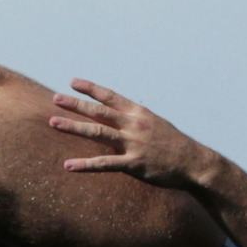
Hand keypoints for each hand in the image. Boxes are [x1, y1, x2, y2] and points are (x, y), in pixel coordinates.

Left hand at [48, 78, 212, 187]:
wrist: (193, 162)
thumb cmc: (173, 144)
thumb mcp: (155, 124)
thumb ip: (135, 119)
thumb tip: (119, 115)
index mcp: (138, 113)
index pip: (110, 96)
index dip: (90, 88)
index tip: (72, 82)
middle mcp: (133, 124)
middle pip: (98, 112)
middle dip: (75, 104)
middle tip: (55, 98)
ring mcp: (133, 144)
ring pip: (97, 133)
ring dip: (74, 127)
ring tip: (53, 123)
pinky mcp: (133, 164)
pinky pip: (104, 164)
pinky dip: (85, 164)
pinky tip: (68, 165)